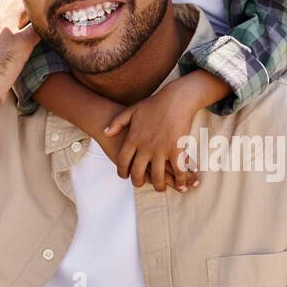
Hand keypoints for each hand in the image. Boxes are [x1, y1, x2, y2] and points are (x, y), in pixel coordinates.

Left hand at [105, 78, 200, 192]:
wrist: (176, 99)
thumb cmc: (155, 104)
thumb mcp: (132, 110)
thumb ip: (117, 122)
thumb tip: (105, 133)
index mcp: (133, 138)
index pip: (122, 161)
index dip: (122, 171)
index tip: (125, 176)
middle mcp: (145, 147)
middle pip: (138, 173)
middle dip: (138, 182)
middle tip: (141, 184)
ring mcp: (161, 149)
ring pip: (158, 176)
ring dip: (159, 185)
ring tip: (160, 187)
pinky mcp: (176, 149)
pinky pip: (178, 171)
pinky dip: (180, 180)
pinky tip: (181, 184)